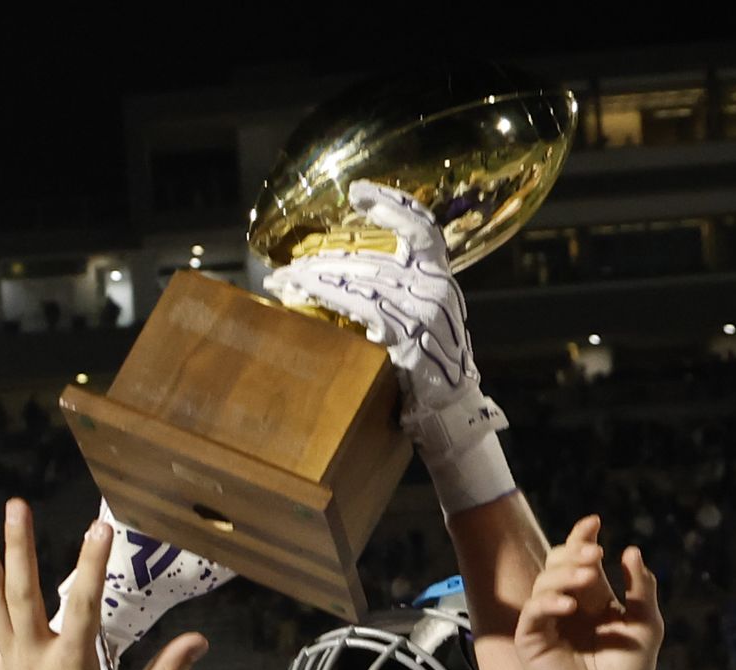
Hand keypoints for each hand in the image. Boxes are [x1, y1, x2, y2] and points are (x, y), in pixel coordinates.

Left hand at [263, 179, 506, 464]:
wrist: (450, 410)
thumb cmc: (429, 364)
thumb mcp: (425, 319)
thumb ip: (401, 292)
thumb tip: (348, 273)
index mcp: (442, 279)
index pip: (422, 229)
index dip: (392, 205)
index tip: (357, 193)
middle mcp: (437, 289)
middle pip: (372, 260)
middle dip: (323, 261)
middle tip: (287, 269)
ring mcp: (425, 312)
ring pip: (361, 280)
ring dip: (316, 279)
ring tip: (284, 283)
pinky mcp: (409, 336)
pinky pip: (362, 307)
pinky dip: (330, 297)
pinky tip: (305, 296)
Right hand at [515, 516, 662, 669]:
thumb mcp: (646, 626)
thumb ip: (641, 589)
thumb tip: (631, 550)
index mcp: (592, 600)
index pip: (580, 560)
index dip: (582, 539)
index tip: (594, 523)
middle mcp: (567, 607)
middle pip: (556, 564)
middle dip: (573, 553)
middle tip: (595, 555)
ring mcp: (548, 623)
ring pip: (543, 583)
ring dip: (564, 574)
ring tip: (587, 577)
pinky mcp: (533, 642)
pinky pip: (534, 612)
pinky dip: (548, 601)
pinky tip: (568, 604)